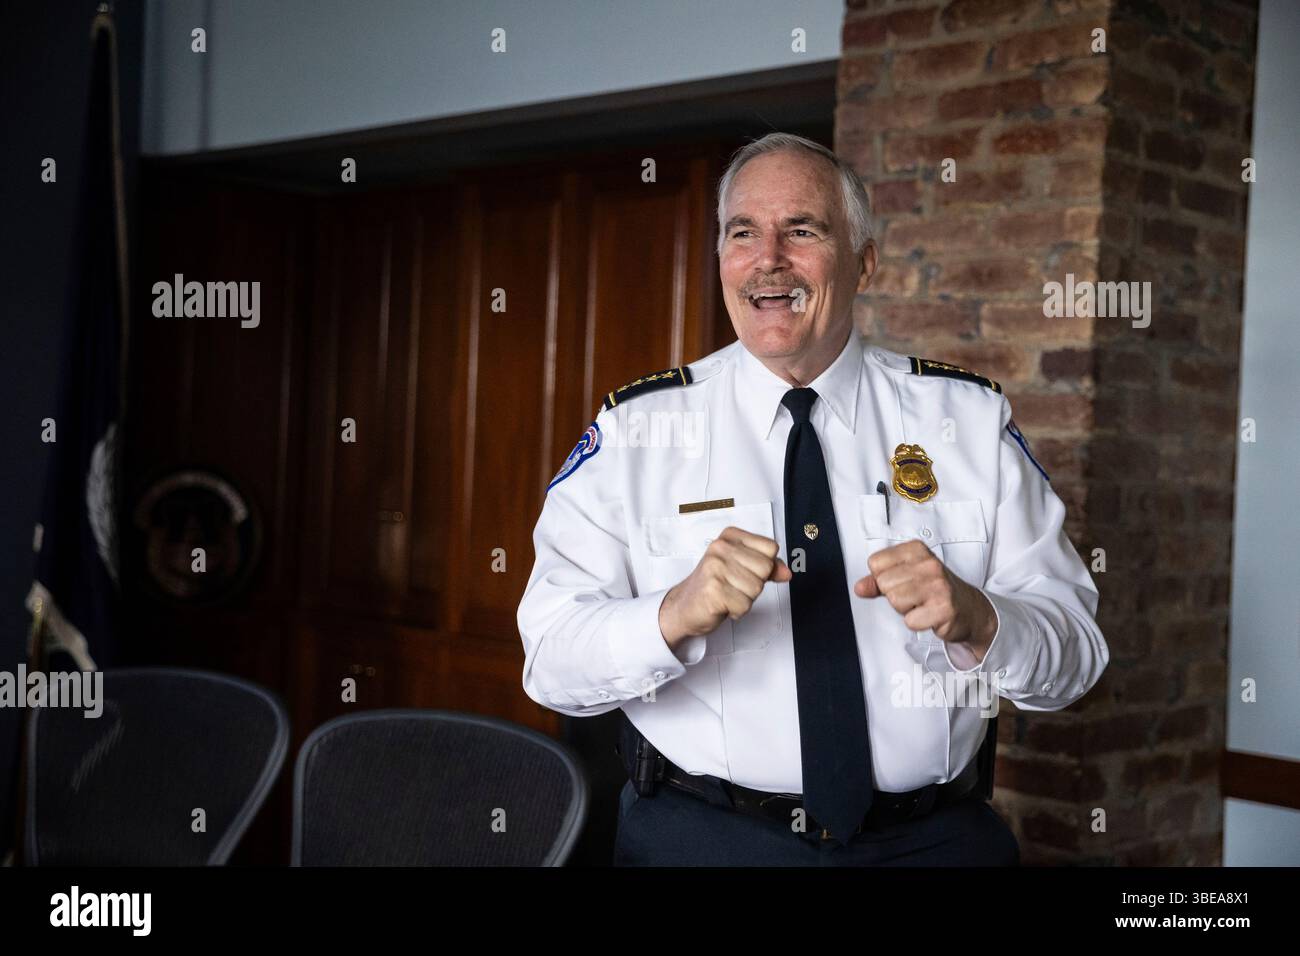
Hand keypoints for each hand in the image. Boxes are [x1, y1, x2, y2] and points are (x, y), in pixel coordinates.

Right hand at [658, 527, 791, 647]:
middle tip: (734, 585)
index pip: (770, 548)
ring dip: (745, 599)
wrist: (685, 606)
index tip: (743, 570)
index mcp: (730, 536)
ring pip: (756, 588)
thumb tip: (787, 573)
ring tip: (727, 595)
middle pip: (765, 568)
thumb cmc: (714, 585)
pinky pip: (744, 605)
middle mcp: (721, 547)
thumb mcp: (742, 568)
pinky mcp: (713, 590)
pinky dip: (737, 611)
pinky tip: (722, 604)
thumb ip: (767, 567)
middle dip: (754, 584)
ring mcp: (715, 568)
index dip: (764, 566)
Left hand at [853, 540, 996, 660]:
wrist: (970, 608)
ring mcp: (938, 586)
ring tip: (922, 604)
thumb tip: (860, 587)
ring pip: (895, 601)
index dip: (883, 578)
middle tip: (915, 596)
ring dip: (905, 609)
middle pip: (884, 583)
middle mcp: (928, 564)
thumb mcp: (906, 576)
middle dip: (894, 595)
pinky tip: (930, 615)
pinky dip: (918, 623)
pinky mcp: (943, 608)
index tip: (903, 580)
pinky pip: (910, 621)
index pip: (875, 563)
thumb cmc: (936, 589)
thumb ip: (878, 581)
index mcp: (916, 550)